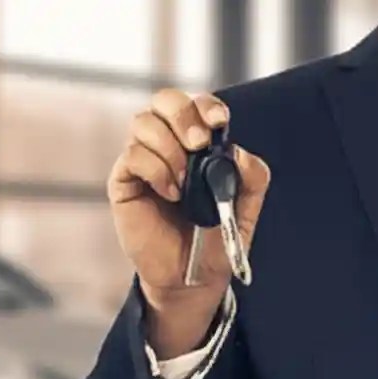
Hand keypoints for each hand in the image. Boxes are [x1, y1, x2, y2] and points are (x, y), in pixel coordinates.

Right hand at [107, 88, 271, 356]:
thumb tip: (239, 152)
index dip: (206, 105)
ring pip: (144, 122)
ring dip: (168, 146)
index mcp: (200, 146)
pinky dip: (156, 170)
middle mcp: (169, 145)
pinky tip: (171, 194)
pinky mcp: (125, 181)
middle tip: (198, 143)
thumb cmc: (215, 241)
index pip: (197, 105)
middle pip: (164, 100)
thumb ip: (252, 178)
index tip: (219, 123)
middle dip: (183, 115)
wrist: (192, 278)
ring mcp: (145, 161)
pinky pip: (133, 156)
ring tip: (184, 180)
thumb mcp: (245, 209)